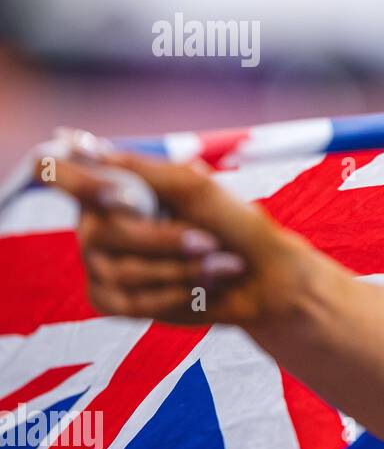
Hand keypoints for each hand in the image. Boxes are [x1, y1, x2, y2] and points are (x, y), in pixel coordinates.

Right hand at [40, 149, 312, 325]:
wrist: (263, 276)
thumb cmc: (234, 223)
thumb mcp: (196, 188)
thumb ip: (140, 169)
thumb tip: (83, 147)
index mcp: (113, 187)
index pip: (55, 172)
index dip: (69, 178)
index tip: (113, 192)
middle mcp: (97, 224)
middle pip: (100, 233)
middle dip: (166, 240)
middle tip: (211, 241)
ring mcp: (101, 264)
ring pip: (122, 270)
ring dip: (183, 269)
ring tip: (221, 264)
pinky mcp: (115, 300)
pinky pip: (132, 302)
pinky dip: (176, 293)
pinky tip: (203, 287)